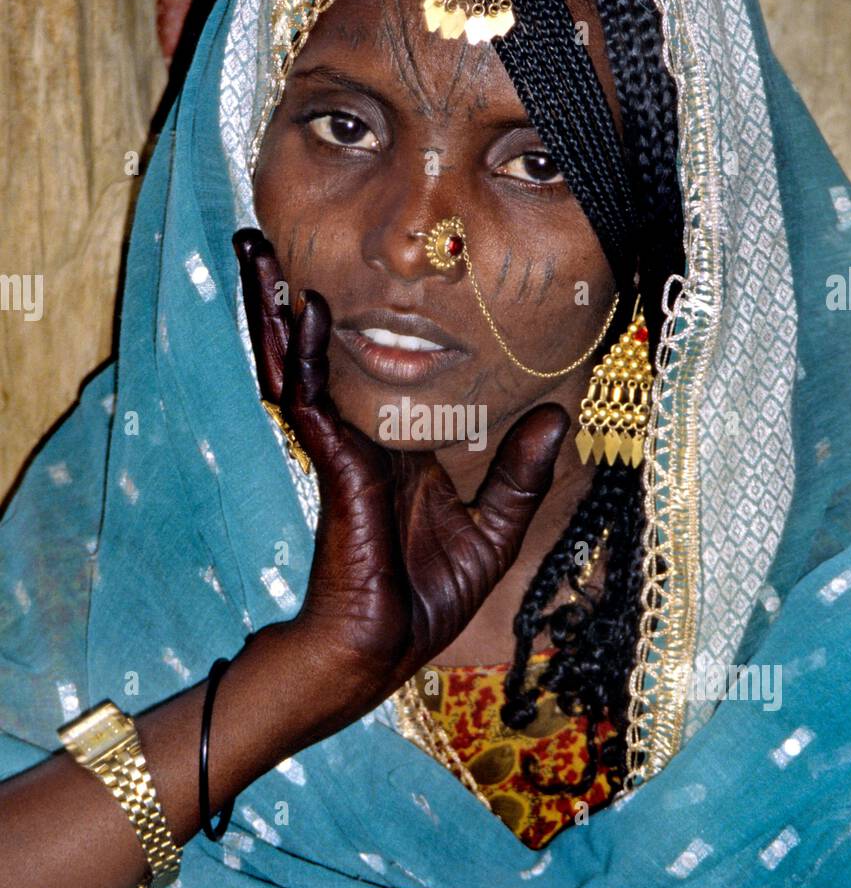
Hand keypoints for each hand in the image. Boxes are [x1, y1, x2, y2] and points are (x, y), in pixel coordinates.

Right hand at [234, 229, 568, 704]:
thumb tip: (560, 416)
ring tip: (254, 249)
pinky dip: (303, 352)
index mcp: (390, 447)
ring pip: (297, 363)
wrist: (383, 648)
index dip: (339, 323)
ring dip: (274, 307)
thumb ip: (521, 472)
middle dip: (282, 298)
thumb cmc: (427, 597)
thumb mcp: (493, 528)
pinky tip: (299, 310)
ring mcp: (341, 448)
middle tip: (259, 239)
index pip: (358, 369)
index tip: (331, 270)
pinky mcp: (336, 467)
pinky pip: (312, 398)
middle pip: (311, 352)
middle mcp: (358, 436)